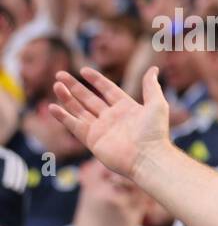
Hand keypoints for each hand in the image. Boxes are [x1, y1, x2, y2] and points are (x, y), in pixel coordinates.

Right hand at [49, 66, 171, 179]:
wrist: (148, 157)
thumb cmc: (155, 132)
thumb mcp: (156, 104)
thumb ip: (151, 86)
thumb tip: (153, 68)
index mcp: (127, 108)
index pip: (107, 90)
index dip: (96, 80)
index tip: (84, 70)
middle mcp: (112, 118)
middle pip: (89, 99)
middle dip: (75, 87)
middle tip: (60, 74)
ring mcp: (101, 129)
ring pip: (79, 110)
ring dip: (67, 98)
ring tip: (56, 85)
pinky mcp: (93, 141)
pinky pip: (75, 126)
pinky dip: (63, 117)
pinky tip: (52, 107)